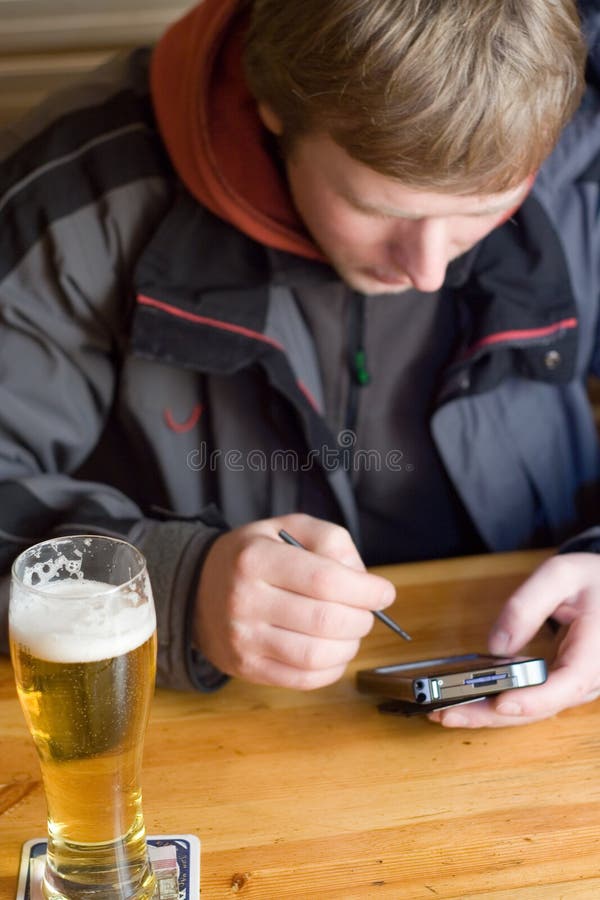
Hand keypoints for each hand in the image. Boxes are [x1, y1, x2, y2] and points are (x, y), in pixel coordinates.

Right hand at [193, 513, 394, 688]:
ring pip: (316, 654)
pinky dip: (332, 669)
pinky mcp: (246, 668)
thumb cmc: (254, 556)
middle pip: (324, 620)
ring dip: (350, 645)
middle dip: (362, 618)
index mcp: (255, 558)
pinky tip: (335, 651)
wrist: (198, 589)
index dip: (365, 590)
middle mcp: (244, 600)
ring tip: (351, 631)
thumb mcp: (287, 528)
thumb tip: (363, 579)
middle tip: (367, 611)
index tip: (384, 592)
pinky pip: (303, 679)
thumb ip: (330, 541)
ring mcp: (243, 639)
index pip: (324, 580)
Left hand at [429, 552, 599, 727]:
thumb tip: (497, 645)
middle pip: (541, 706)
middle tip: (448, 713)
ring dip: (490, 714)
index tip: (501, 703)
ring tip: (446, 711)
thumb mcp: (560, 576)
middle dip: (492, 713)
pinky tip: (468, 703)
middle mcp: (590, 676)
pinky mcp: (563, 686)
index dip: (534, 698)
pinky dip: (499, 705)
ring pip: (534, 710)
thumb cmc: (592, 579)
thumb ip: (527, 605)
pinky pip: (533, 702)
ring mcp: (577, 685)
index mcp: (597, 649)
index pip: (569, 683)